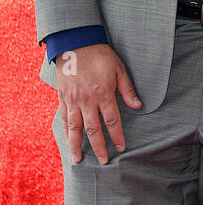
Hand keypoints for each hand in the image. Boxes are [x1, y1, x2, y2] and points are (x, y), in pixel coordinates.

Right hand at [54, 43, 141, 164]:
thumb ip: (127, 89)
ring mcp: (72, 100)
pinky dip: (65, 131)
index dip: (117, 136)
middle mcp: (86, 101)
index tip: (121, 147)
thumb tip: (138, 106)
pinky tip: (68, 140)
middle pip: (93, 129)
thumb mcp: (119, 69)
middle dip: (99, 147)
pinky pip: (64, 118)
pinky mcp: (62, 97)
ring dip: (77, 145)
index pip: (112, 121)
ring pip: (74, 128)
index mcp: (103, 94)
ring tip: (78, 159)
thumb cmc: (100, 55)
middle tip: (104, 161)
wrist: (75, 44)